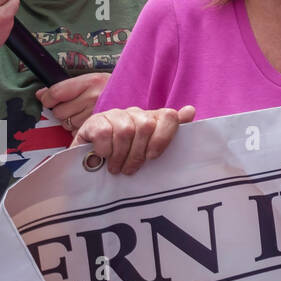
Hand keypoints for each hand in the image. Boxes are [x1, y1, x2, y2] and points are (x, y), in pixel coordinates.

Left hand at [36, 72, 109, 131]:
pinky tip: (89, 122)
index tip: (48, 100)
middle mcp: (94, 97)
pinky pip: (79, 133)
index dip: (48, 99)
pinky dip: (81, 130)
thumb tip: (41, 95)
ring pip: (67, 124)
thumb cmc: (114, 90)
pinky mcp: (100, 128)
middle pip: (59, 112)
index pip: (55, 93)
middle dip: (63, 111)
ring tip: (85, 114)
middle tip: (75, 107)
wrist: (137, 97)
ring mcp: (97, 114)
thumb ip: (66, 87)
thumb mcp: (92, 80)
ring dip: (72, 122)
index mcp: (91, 81)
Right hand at [70, 106, 195, 174]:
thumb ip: (170, 133)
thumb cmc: (125, 158)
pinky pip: (105, 133)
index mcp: (153, 118)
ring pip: (126, 131)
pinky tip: (102, 157)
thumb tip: (190, 111)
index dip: (163, 137)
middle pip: (146, 127)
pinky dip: (105, 150)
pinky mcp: (95, 121)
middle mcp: (135, 113)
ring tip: (116, 168)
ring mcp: (115, 115)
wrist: (90, 161)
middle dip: (138, 154)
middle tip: (130, 170)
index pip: (168, 116)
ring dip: (120, 155)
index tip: (153, 157)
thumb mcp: (149, 151)